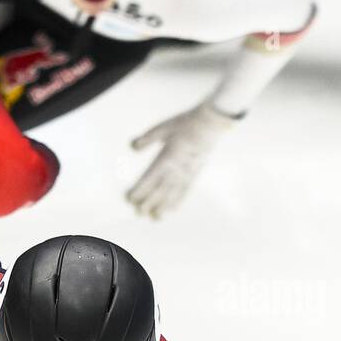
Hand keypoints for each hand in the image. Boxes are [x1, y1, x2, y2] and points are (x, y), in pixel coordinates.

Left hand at [126, 102, 237, 218]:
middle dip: (149, 202)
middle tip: (138, 213)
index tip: (130, 199)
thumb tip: (133, 146)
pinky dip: (179, 200)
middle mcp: (176, 168)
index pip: (149, 178)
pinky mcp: (195, 173)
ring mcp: (187, 172)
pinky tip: (173, 209)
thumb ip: (147, 138)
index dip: (140, 190)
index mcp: (166, 157)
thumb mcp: (163, 128)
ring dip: (163, 206)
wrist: (210, 123)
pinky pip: (186, 190)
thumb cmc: (185, 123)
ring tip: (155, 218)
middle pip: (160, 190)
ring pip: (173, 194)